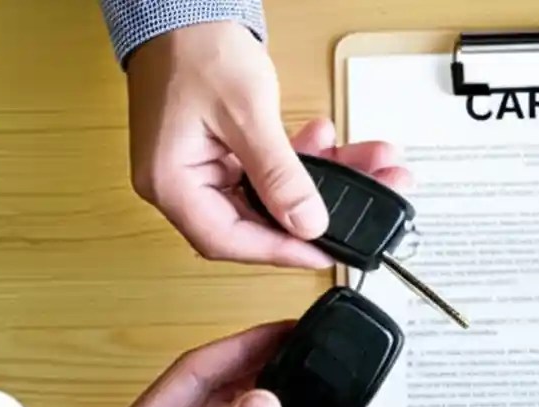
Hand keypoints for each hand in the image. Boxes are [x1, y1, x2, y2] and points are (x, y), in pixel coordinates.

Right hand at [125, 21, 409, 267]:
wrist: (184, 7)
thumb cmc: (194, 46)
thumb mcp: (247, 114)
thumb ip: (280, 175)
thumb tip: (308, 222)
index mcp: (170, 183)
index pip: (229, 240)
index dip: (282, 250)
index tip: (326, 249)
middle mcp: (181, 184)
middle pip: (255, 223)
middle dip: (315, 212)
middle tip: (365, 208)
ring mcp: (203, 170)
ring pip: (271, 197)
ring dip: (320, 182)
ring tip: (368, 167)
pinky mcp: (222, 155)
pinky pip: (268, 173)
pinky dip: (302, 162)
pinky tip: (328, 142)